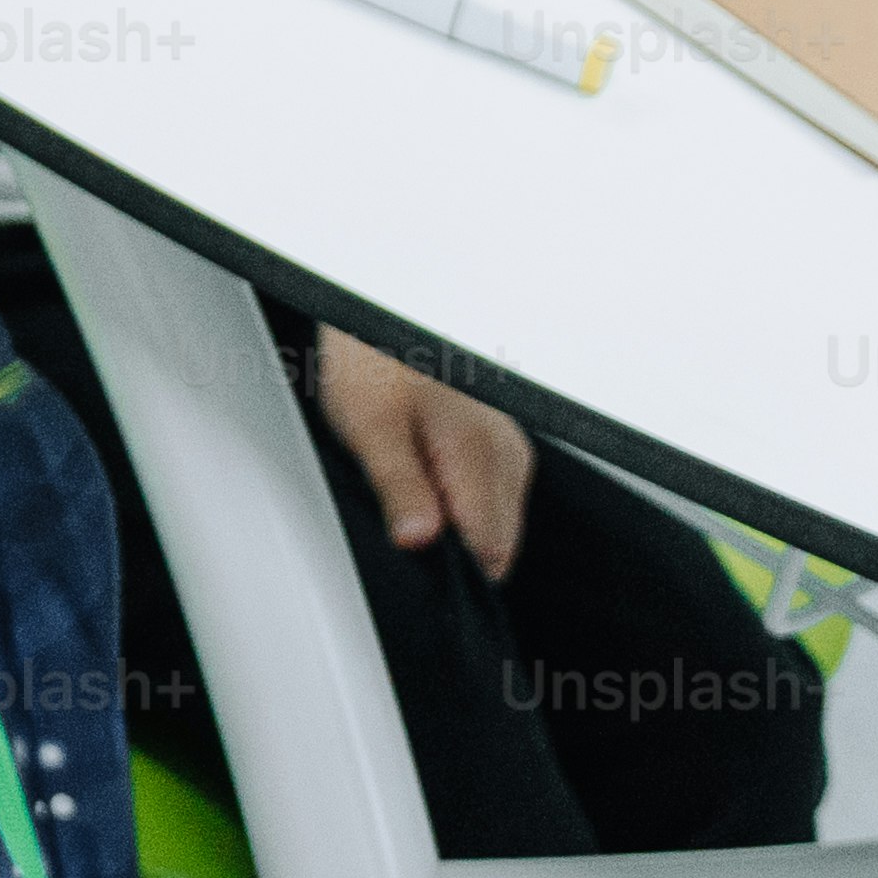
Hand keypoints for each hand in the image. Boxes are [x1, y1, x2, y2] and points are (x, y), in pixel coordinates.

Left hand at [314, 328, 535, 577]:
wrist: (380, 311)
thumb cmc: (373, 357)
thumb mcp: (369, 426)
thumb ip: (400, 487)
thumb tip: (420, 542)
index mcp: (481, 454)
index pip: (490, 550)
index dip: (450, 566)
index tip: (416, 555)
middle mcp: (508, 453)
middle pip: (497, 542)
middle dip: (452, 544)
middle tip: (402, 510)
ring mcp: (508, 447)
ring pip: (494, 520)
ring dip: (453, 520)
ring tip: (406, 478)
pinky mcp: (499, 442)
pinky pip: (488, 494)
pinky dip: (457, 497)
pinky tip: (422, 471)